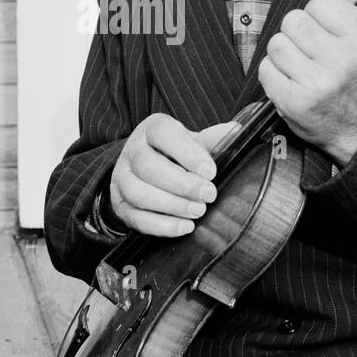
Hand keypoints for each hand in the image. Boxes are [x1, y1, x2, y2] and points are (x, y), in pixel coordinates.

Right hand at [108, 116, 233, 236]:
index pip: (164, 134)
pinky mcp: (120, 205)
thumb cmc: (172, 153)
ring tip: (198, 211)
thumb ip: (211, 139)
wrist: (141, 170)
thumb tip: (236, 131)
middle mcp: (132, 152)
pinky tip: (184, 226)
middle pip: (148, 166)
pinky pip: (136, 218)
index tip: (210, 172)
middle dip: (182, 184)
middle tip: (208, 195)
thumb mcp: (191, 141)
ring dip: (171, 205)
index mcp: (151, 130)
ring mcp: (122, 179)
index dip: (187, 153)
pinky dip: (162, 225)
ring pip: (138, 193)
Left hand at [257, 0, 356, 165]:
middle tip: (311, 50)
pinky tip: (292, 81)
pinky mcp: (294, 103)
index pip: (321, 2)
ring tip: (302, 66)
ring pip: (276, 43)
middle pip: (293, 20)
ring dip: (284, 53)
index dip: (318, 15)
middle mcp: (342, 60)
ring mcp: (317, 83)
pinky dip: (274, 74)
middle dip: (298, 32)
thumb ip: (350, 1)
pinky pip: (266, 69)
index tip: (326, 30)